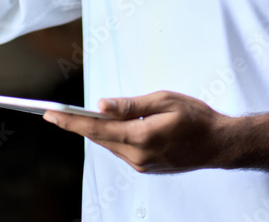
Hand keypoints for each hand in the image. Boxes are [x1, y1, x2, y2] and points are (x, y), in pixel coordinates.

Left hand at [43, 90, 268, 173]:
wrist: (219, 144)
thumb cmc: (196, 117)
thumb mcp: (164, 100)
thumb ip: (130, 105)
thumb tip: (101, 105)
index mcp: (141, 137)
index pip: (96, 128)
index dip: (70, 121)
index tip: (50, 114)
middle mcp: (138, 156)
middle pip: (99, 138)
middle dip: (77, 125)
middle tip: (56, 113)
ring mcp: (142, 165)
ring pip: (109, 145)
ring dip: (96, 131)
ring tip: (79, 117)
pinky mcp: (146, 167)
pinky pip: (121, 150)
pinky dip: (112, 137)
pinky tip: (110, 126)